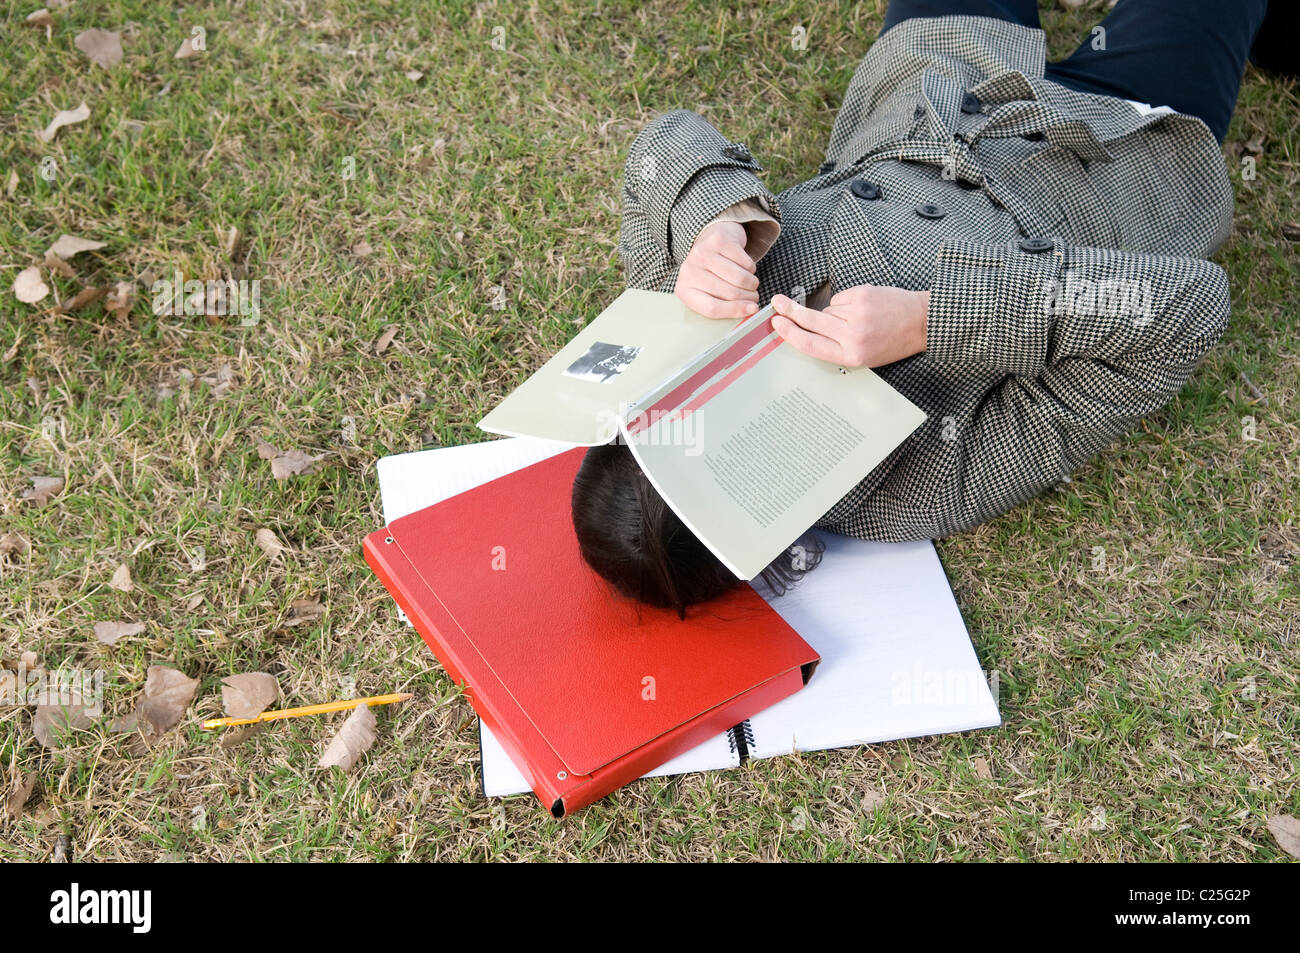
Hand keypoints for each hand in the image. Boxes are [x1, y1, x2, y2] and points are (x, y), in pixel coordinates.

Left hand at [674, 219, 759, 318]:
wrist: (710, 238)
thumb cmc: (711, 272)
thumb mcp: (708, 292)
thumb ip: (722, 305)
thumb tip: (749, 312)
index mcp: (684, 290)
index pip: (711, 308)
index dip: (735, 310)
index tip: (752, 310)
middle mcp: (689, 271)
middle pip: (729, 293)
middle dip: (749, 297)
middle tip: (754, 297)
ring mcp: (703, 253)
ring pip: (740, 278)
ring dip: (752, 283)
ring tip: (750, 283)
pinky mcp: (719, 240)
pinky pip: (745, 262)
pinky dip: (751, 268)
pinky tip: (745, 267)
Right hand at [770, 284, 929, 367]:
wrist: (921, 321)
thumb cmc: (892, 343)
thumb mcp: (864, 356)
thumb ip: (836, 347)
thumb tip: (806, 331)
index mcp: (851, 356)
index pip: (811, 345)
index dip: (790, 334)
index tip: (777, 325)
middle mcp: (852, 336)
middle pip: (811, 321)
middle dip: (790, 312)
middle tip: (776, 303)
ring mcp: (857, 313)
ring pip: (827, 310)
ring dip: (833, 313)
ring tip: (855, 319)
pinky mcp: (862, 295)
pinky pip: (840, 298)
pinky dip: (845, 302)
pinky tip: (861, 308)